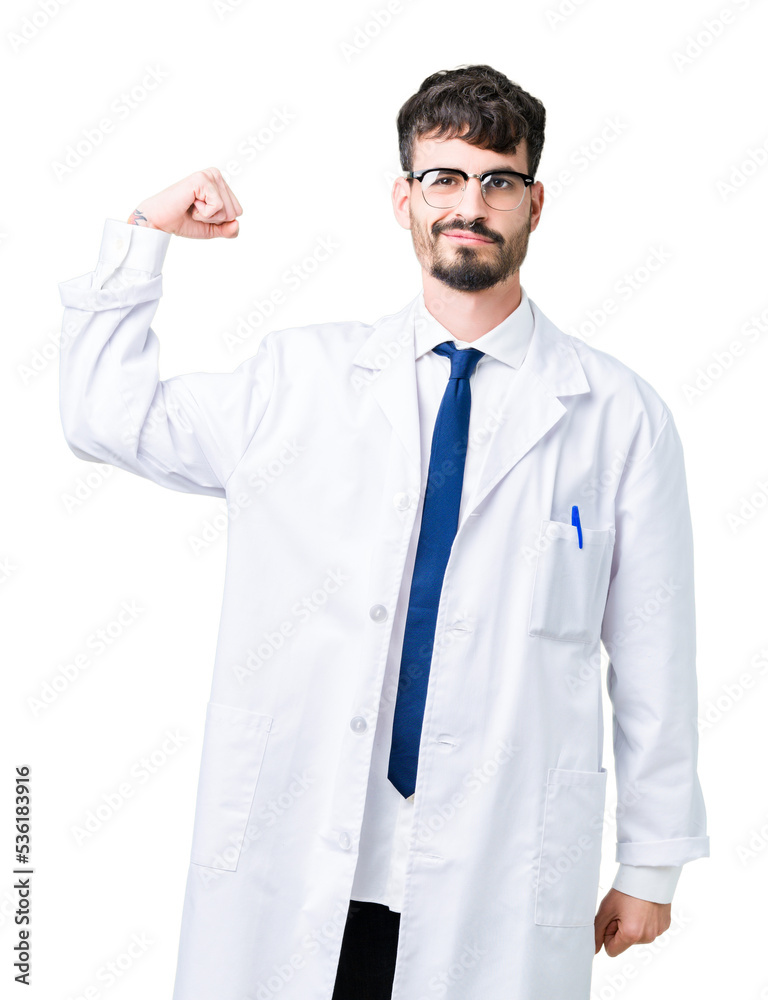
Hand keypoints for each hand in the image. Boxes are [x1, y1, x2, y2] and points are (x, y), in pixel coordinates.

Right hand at [126, 167, 242, 238]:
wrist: (160, 222)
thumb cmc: (183, 222)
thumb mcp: (212, 229)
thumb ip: (228, 230)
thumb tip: (237, 223)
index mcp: (220, 184)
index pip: (238, 211)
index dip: (219, 221)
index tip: (201, 213)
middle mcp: (216, 175)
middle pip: (235, 211)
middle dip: (215, 219)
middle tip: (195, 211)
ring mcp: (210, 175)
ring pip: (228, 210)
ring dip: (208, 216)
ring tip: (192, 207)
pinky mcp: (203, 179)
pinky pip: (218, 207)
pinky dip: (204, 214)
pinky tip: (190, 203)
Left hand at [594, 888, 670, 955]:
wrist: (648, 873)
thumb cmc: (626, 890)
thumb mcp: (606, 909)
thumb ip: (597, 931)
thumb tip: (593, 950)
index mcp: (631, 936)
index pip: (611, 950)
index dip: (608, 934)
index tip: (611, 918)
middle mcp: (647, 938)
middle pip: (625, 942)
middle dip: (620, 928)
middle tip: (623, 909)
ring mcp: (658, 932)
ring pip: (637, 936)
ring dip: (632, 925)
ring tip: (634, 905)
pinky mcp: (664, 925)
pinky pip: (649, 929)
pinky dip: (644, 920)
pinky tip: (644, 906)